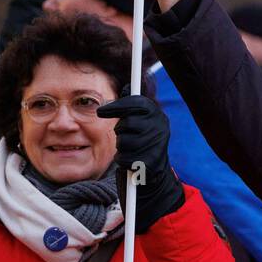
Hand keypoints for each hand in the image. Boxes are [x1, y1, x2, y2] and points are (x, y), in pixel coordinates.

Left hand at [97, 89, 185, 233]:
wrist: (154, 174)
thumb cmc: (142, 143)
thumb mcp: (141, 122)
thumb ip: (132, 106)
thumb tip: (125, 87)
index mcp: (158, 115)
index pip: (136, 103)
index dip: (116, 106)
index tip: (100, 111)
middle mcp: (160, 128)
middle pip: (126, 123)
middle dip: (121, 131)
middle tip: (125, 136)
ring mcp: (156, 145)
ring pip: (123, 141)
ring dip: (122, 147)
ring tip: (131, 149)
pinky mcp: (150, 163)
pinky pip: (124, 158)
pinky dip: (123, 161)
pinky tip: (131, 161)